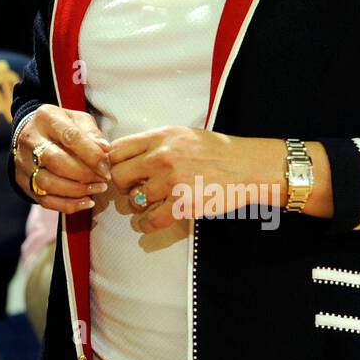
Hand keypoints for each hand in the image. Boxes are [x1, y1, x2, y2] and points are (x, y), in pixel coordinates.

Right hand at [12, 104, 111, 214]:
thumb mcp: (78, 120)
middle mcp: (30, 139)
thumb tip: (104, 150)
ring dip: (77, 191)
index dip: (91, 155)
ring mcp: (23, 162)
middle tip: (103, 180)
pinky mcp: (23, 182)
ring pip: (48, 183)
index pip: (70, 137)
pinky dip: (68, 205)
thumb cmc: (62, 127)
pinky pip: (45, 200)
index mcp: (46, 118)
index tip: (107, 168)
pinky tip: (86, 201)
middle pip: (55, 162)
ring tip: (97, 189)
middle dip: (84, 174)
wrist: (32, 132)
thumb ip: (92, 133)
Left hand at [106, 126, 280, 231]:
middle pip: (119, 176)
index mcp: (160, 137)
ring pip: (133, 200)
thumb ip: (154, 143)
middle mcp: (162, 157)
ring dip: (136, 206)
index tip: (118, 171)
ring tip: (146, 204)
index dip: (112, 163)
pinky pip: (151, 220)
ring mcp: (172, 181)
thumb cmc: (215, 151)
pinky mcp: (183, 204)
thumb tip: (125, 154)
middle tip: (131, 189)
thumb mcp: (181, 135)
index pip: (116, 150)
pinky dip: (146, 224)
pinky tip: (148, 222)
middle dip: (122, 185)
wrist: (246, 166)